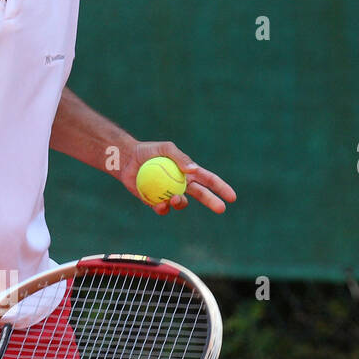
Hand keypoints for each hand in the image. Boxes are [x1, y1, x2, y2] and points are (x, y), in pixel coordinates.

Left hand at [119, 140, 236, 215]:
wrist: (127, 159)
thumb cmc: (148, 151)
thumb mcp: (166, 149)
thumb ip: (180, 157)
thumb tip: (194, 170)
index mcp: (188, 172)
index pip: (209, 180)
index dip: (221, 188)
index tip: (232, 197)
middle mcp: (181, 184)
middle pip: (201, 195)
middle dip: (213, 202)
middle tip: (221, 209)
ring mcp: (169, 194)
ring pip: (181, 204)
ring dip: (181, 204)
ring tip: (175, 199)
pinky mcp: (154, 201)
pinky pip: (163, 209)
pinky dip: (163, 208)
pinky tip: (161, 204)